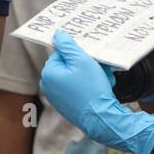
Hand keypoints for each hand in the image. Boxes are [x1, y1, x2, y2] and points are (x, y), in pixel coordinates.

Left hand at [38, 30, 153, 153]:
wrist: (101, 118)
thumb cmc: (91, 88)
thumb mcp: (81, 60)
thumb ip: (67, 45)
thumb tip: (58, 34)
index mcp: (48, 73)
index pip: (62, 52)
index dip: (80, 52)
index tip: (93, 57)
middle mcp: (48, 86)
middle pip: (69, 65)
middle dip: (88, 64)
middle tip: (102, 67)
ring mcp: (57, 98)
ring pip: (75, 77)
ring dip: (91, 74)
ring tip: (105, 78)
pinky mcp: (66, 106)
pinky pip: (77, 89)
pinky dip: (89, 86)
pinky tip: (101, 88)